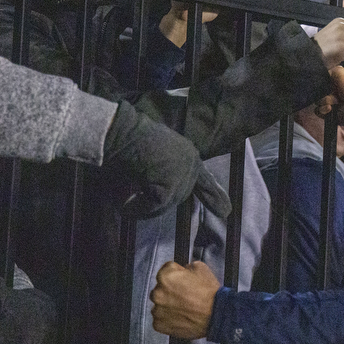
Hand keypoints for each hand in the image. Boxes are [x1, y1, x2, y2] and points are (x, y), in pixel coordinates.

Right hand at [104, 102, 231, 219]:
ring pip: (165, 204)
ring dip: (141, 207)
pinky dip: (136, 207)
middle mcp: (192, 161)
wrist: (117, 130)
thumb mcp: (150, 160)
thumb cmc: (125, 142)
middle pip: (178, 197)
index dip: (213, 197)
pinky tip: (122, 201)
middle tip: (127, 202)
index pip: (204, 181)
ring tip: (121, 199)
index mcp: (188, 154)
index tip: (225, 212)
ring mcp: (184, 171)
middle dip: (154, 204)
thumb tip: (165, 201)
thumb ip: (161, 179)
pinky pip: (155, 206)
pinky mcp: (172, 181)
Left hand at [150, 261, 220, 338]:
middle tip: (185, 294)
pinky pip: (160, 318)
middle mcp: (158, 293)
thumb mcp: (202, 268)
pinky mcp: (159, 324)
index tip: (182, 278)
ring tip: (185, 306)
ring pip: (160, 304)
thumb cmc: (210, 295)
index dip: (177, 273)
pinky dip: (168, 317)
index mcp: (166, 277)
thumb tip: (185, 270)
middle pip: (160, 288)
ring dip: (169, 304)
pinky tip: (181, 315)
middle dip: (171, 289)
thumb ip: (188, 266)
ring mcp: (157, 310)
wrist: (215, 315)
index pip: (166, 270)